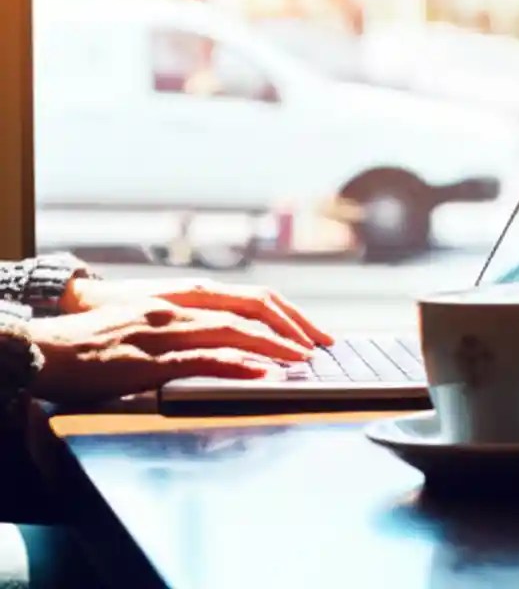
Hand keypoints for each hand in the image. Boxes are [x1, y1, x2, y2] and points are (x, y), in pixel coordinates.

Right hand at [61, 277, 333, 347]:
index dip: (290, 313)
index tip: (317, 332)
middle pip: (252, 309)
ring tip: (304, 360)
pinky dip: (236, 364)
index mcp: (185, 297)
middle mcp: (180, 307)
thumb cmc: (100, 336)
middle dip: (294, 327)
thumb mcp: (154, 320)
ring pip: (233, 331)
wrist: (43, 344)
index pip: (253, 297)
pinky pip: (201, 359)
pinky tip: (261, 372)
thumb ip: (193, 326)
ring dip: (274, 345)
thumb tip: (236, 342)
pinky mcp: (148, 360)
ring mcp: (164, 332)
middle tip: (324, 346)